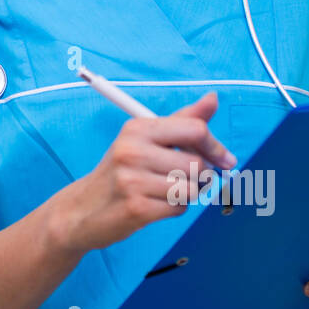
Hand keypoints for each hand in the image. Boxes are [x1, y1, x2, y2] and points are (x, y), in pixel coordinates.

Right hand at [52, 91, 235, 253]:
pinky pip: (179, 208)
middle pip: (197, 163)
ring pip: (192, 189)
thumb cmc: (122, 171)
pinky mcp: (136, 208)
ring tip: (164, 191)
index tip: (225, 160)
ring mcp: (132, 180)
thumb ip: (182, 120)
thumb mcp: (146, 139)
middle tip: (183, 179)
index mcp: (137, 128)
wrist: (83, 208)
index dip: (216, 146)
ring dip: (187, 194)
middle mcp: (132, 150)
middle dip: (200, 176)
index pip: (194, 129)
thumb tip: (213, 98)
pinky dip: (175, 209)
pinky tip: (156, 205)